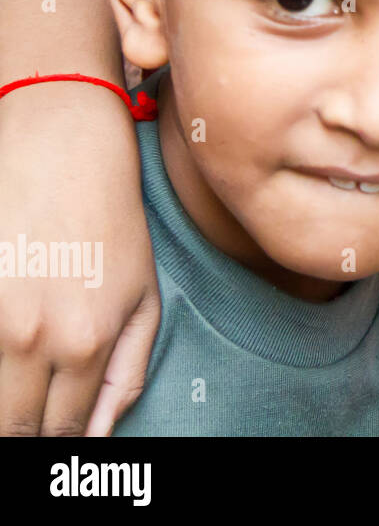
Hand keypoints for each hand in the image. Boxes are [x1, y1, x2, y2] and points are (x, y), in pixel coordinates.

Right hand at [0, 83, 159, 435]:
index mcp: (86, 343)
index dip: (54, 451)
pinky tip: (1, 361)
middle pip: (14, 429)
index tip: (51, 446)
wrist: (64, 149)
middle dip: (21, 437)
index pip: (61, 437)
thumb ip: (126, 374)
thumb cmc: (112, 223)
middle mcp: (33, 337)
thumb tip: (101, 437)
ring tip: (16, 388)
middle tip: (28, 423)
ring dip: (2, 405)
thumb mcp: (143, 297)